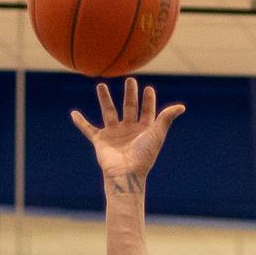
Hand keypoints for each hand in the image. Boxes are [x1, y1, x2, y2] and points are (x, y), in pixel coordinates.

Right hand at [70, 77, 186, 187]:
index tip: (149, 89)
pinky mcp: (100, 141)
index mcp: (144, 130)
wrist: (126, 173)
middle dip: (130, 95)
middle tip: (130, 80)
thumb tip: (181, 107)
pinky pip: (88, 129)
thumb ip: (166, 118)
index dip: (149, 101)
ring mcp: (114, 135)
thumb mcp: (156, 134)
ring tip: (101, 85)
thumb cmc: (143, 156)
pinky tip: (74, 114)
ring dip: (104, 99)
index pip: (148, 112)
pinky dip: (80, 122)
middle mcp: (129, 130)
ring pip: (108, 112)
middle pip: (129, 108)